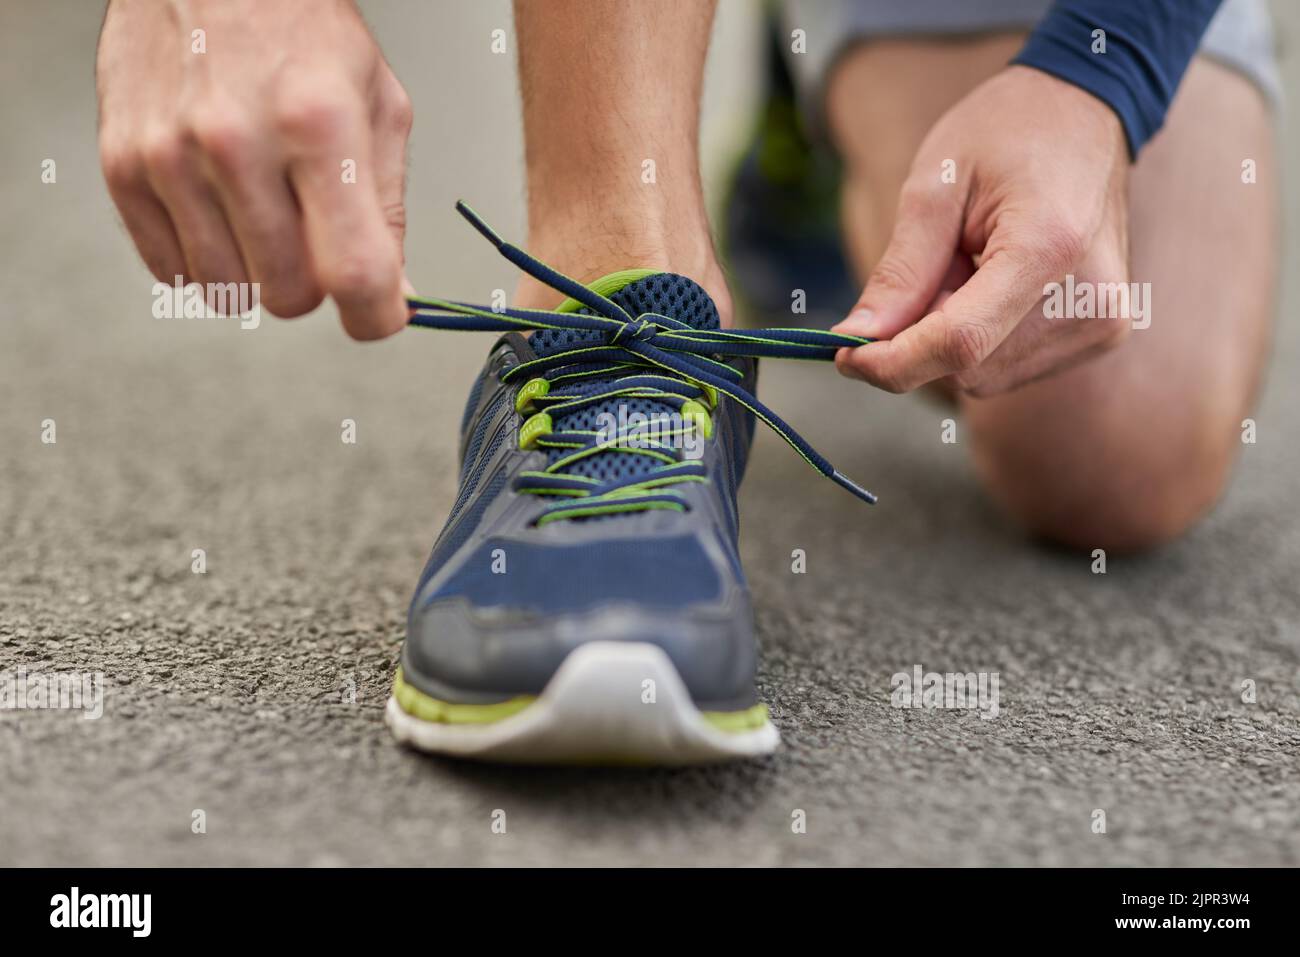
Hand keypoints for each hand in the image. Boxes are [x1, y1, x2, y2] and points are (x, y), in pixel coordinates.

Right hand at [96, 0, 412, 338]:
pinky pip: (173, 270)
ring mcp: (171, 157)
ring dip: (256, 269)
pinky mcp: (123, 167)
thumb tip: (393, 291)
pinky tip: (220, 206)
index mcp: (317, 125)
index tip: (378, 313)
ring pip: (231, 292)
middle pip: (289, 295)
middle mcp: (236, 143)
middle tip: (313, 233)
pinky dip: (205, 255)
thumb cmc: (300, 26)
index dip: (374, 313)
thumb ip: (388, 206)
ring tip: (264, 207)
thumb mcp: (379, 102)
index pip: (353, 271)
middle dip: (313, 281)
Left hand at [834, 66, 1130, 395]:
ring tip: (973, 264)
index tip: (845, 354)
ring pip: (984, 376)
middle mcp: (1088, 299)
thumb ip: (900, 269)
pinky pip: (1009, 366)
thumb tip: (857, 338)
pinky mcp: (1101, 332)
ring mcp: (1102, 321)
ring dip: (953, 334)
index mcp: (1048, 248)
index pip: (959, 343)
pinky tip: (994, 282)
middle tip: (934, 265)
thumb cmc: (1006, 133)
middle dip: (922, 335)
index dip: (892, 361)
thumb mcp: (935, 183)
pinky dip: (982, 336)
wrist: (1082, 111)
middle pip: (967, 365)